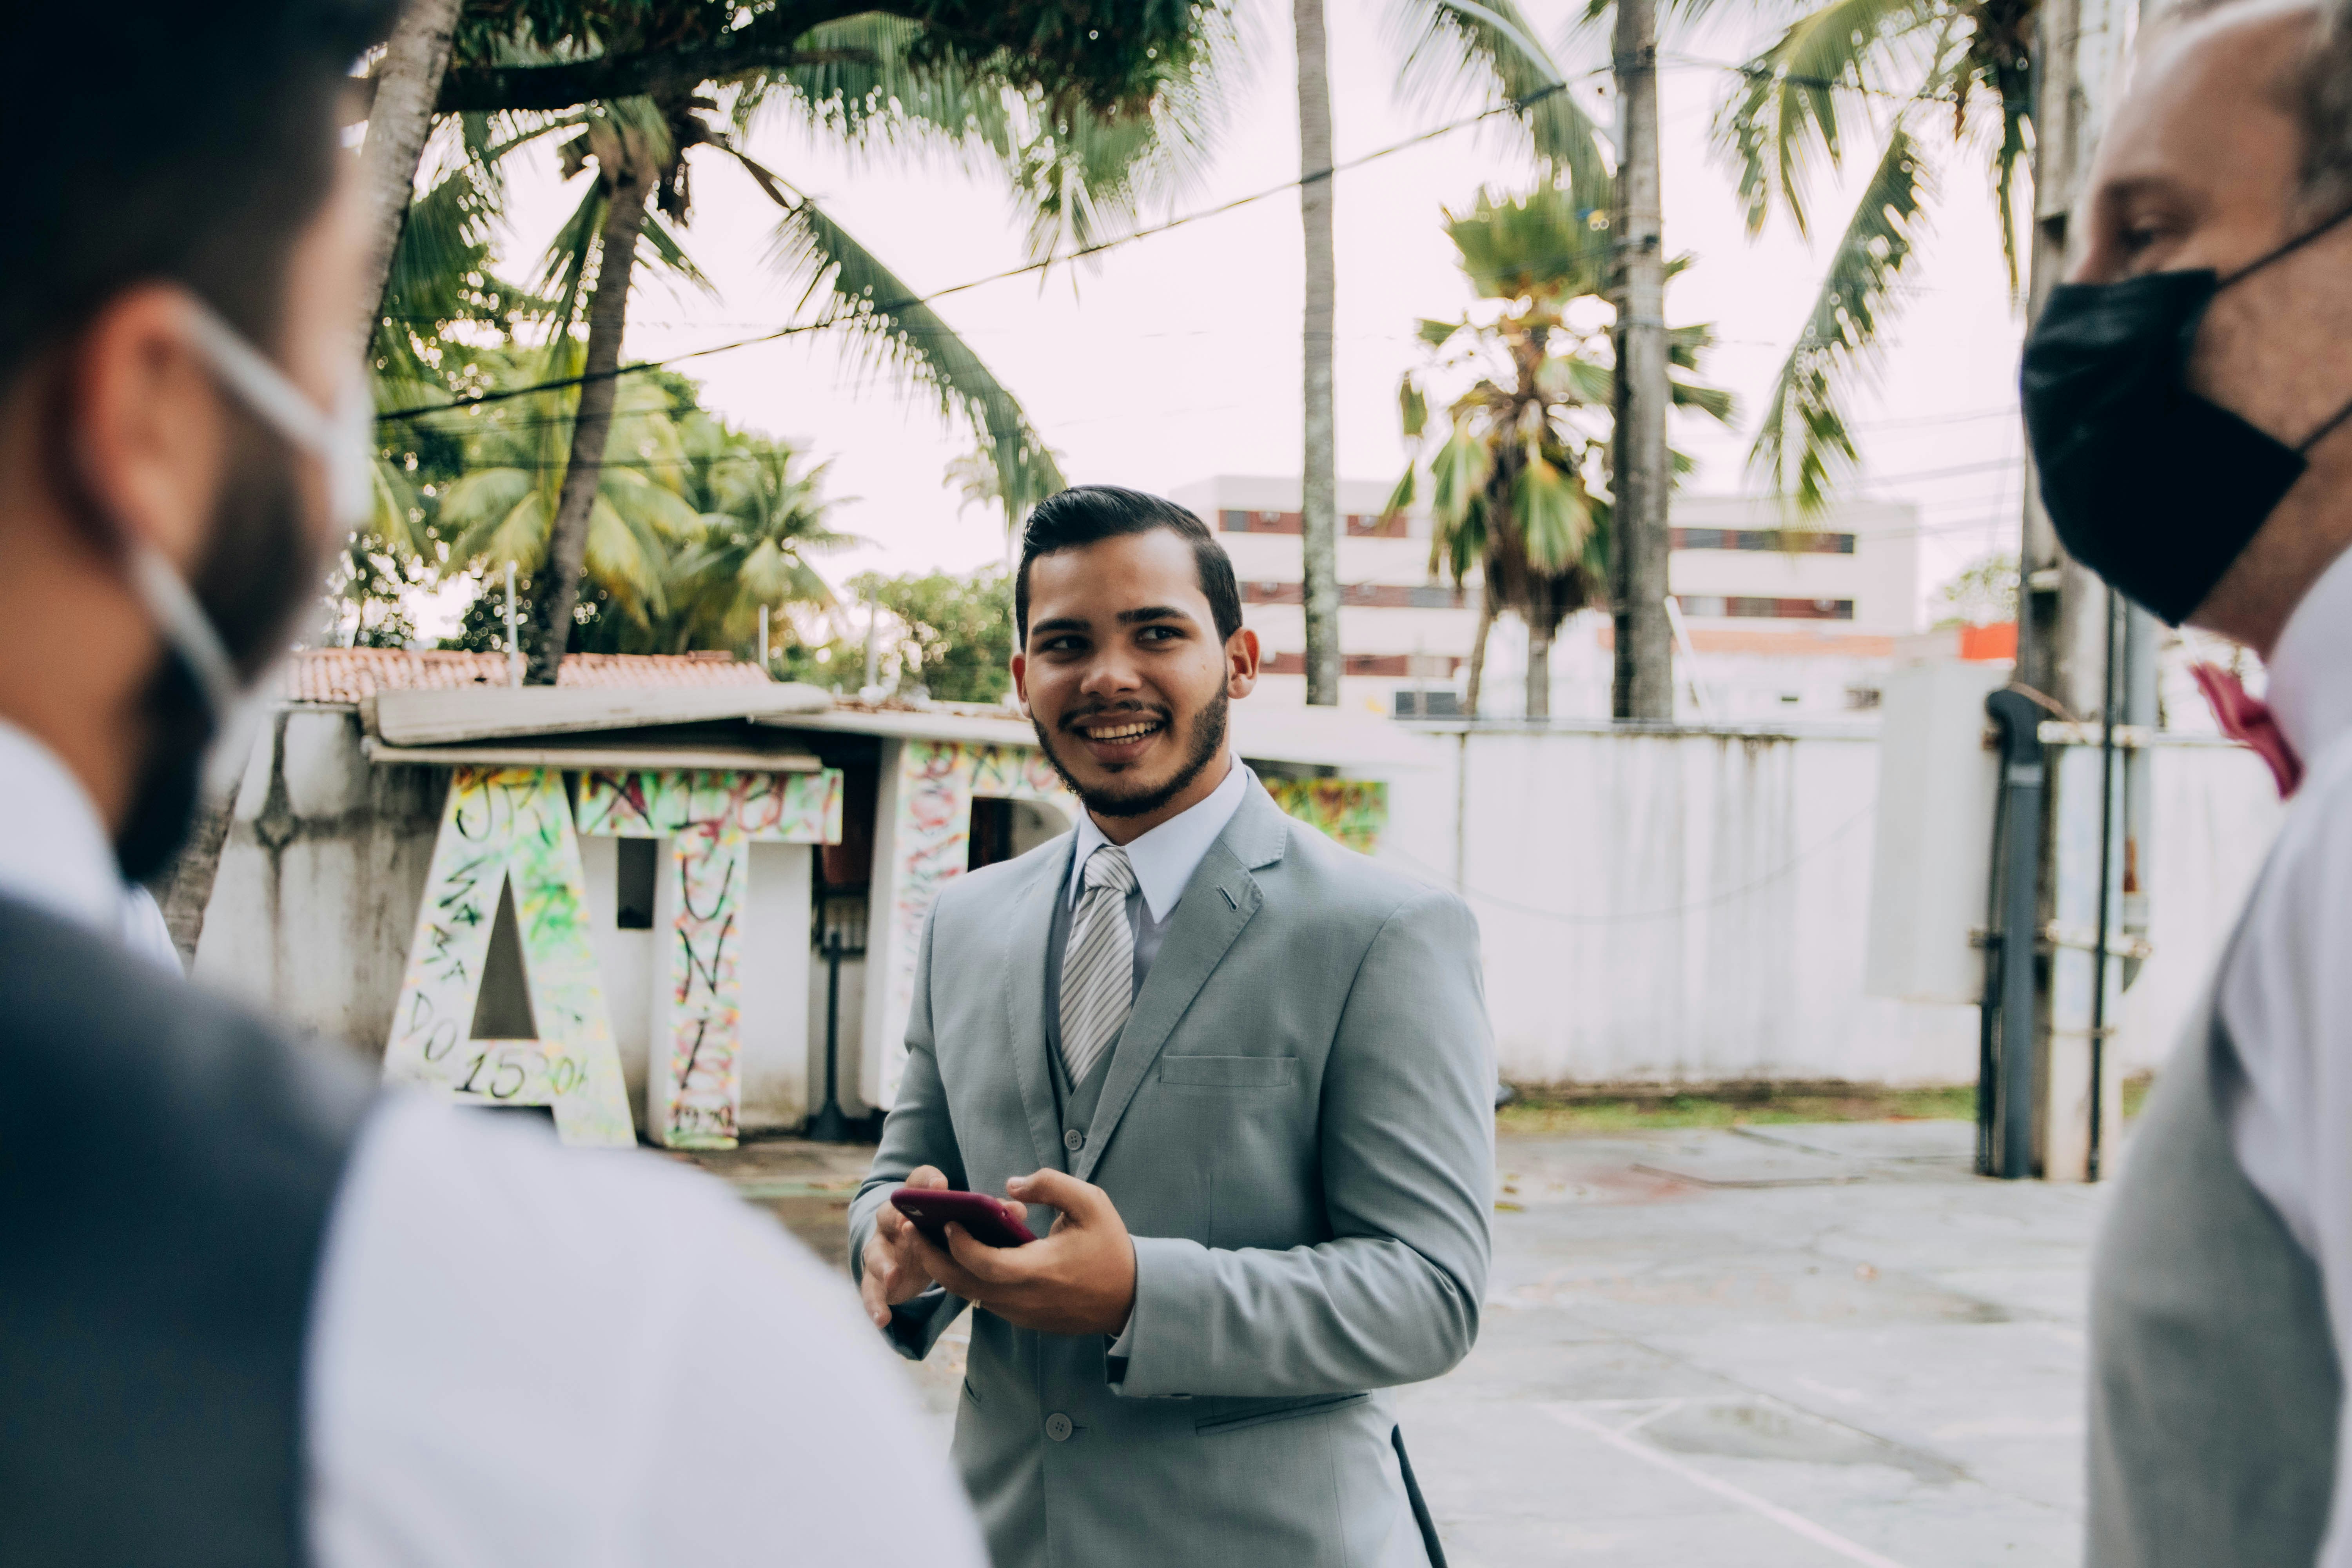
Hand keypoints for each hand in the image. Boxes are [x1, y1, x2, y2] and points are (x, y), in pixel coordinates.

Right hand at [860, 1165, 948, 1328]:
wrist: (907, 1256)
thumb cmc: (928, 1230)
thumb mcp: (941, 1216)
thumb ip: (948, 1203)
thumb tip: (955, 1193)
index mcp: (907, 1202)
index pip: (915, 1183)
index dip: (926, 1182)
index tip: (941, 1185)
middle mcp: (889, 1223)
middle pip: (887, 1216)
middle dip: (897, 1220)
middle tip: (907, 1223)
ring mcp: (879, 1251)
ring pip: (875, 1255)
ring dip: (884, 1265)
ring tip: (893, 1277)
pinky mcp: (875, 1279)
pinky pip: (870, 1291)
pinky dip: (875, 1305)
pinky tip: (882, 1319)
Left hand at [907, 1169, 1136, 1336]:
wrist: (1132, 1297)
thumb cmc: (1111, 1247)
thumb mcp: (1090, 1203)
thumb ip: (1050, 1185)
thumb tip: (1010, 1184)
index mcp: (1036, 1271)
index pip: (981, 1262)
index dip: (957, 1242)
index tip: (944, 1220)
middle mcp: (1022, 1298)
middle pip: (960, 1284)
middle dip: (930, 1257)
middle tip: (907, 1231)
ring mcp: (1021, 1313)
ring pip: (969, 1295)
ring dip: (945, 1269)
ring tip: (925, 1240)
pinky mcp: (1024, 1319)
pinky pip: (985, 1300)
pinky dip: (966, 1279)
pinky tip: (959, 1256)